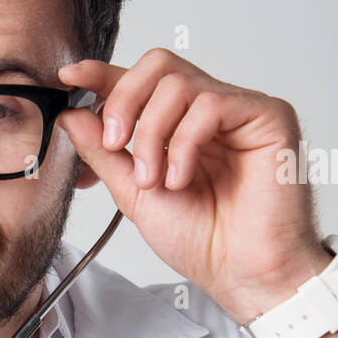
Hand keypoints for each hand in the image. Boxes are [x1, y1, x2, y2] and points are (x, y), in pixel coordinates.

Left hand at [56, 48, 330, 323]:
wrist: (240, 273)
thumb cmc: (201, 240)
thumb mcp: (134, 192)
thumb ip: (104, 152)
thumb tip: (71, 115)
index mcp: (180, 124)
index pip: (141, 81)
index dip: (104, 74)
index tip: (70, 77)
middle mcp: (210, 111)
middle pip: (159, 65)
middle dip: (124, 100)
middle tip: (114, 143)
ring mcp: (239, 110)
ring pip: (178, 82)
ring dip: (152, 134)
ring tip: (154, 180)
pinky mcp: (268, 116)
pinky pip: (211, 103)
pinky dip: (183, 143)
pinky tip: (181, 178)